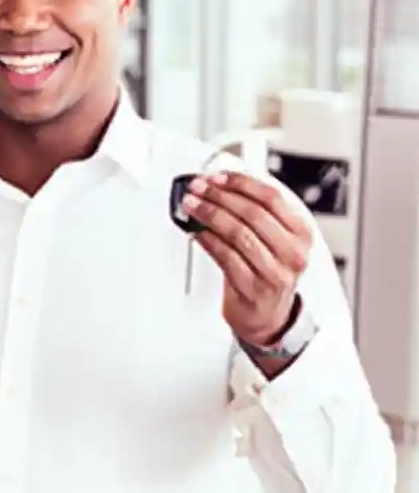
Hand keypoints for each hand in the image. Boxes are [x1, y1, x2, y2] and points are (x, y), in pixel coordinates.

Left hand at [180, 171, 312, 345]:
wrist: (267, 316)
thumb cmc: (267, 272)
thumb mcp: (275, 240)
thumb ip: (257, 213)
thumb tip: (220, 185)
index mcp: (301, 233)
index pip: (272, 198)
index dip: (241, 183)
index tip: (217, 177)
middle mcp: (292, 252)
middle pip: (253, 213)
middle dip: (219, 196)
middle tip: (198, 189)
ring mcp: (274, 272)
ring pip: (238, 233)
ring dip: (209, 215)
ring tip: (191, 206)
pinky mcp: (253, 288)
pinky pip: (225, 257)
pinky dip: (207, 239)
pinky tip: (196, 230)